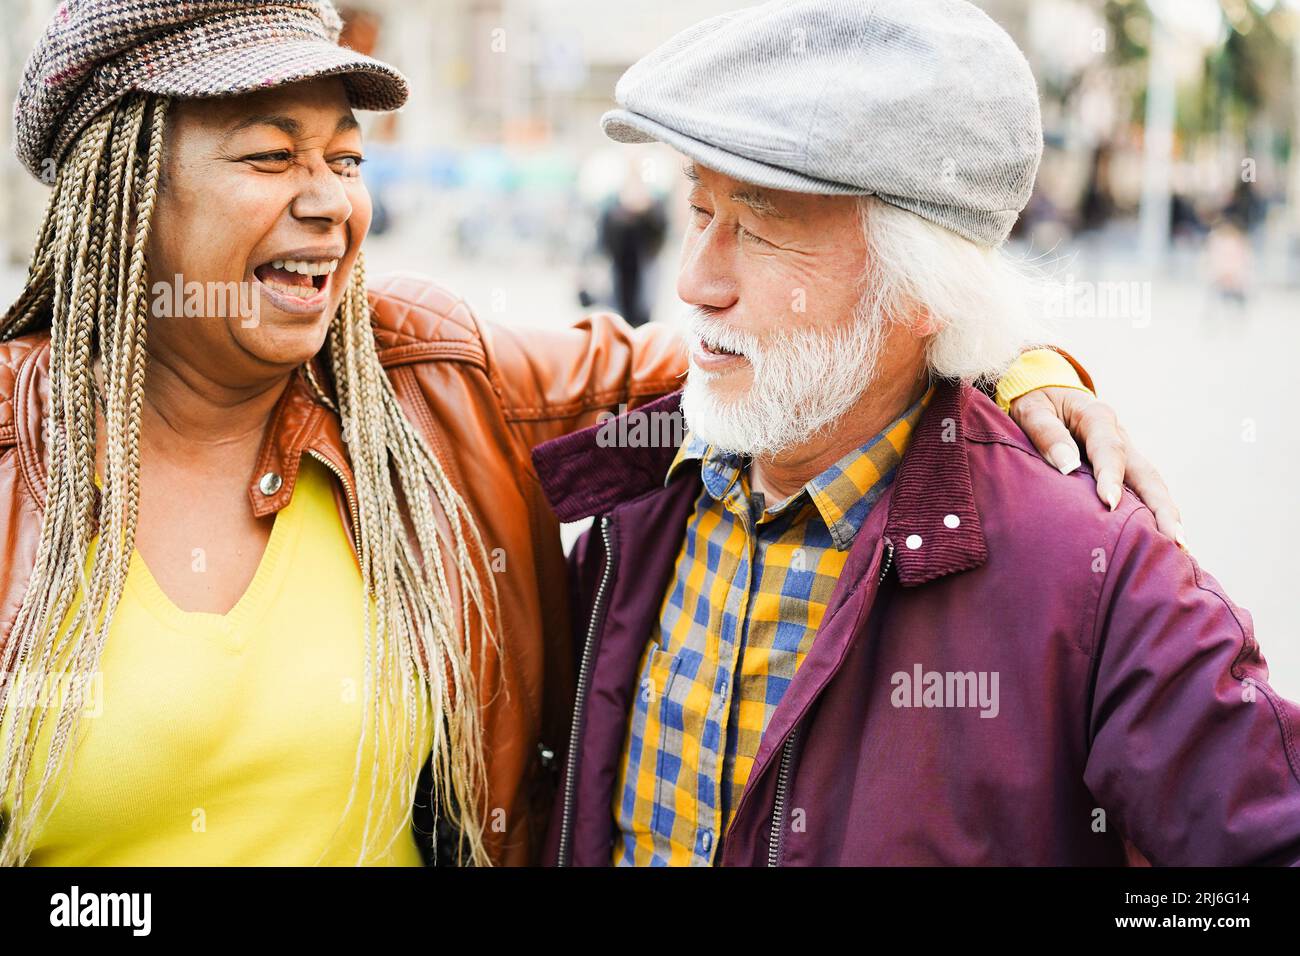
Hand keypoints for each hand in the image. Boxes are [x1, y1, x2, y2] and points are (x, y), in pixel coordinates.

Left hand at [1008, 386, 1185, 549]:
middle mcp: (1120, 437)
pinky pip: (1142, 493)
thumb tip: (1066, 465)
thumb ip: (1046, 433)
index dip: (1111, 476)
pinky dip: (1155, 515)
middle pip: (1146, 473)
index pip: (1109, 449)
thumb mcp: (1032, 410)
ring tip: (1180, 548)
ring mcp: (1126, 454)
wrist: (1046, 393)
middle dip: (1161, 507)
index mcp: (1097, 418)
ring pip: (1151, 486)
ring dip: (1166, 516)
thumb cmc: (1037, 404)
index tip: (1110, 503)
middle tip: (1173, 539)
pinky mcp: (1124, 469)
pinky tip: (1163, 541)